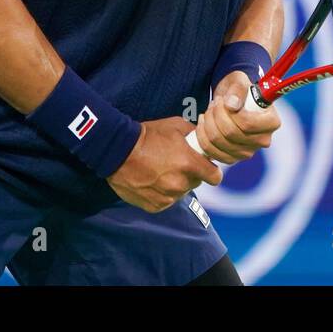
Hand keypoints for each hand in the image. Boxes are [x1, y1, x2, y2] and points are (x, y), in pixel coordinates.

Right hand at [107, 116, 221, 212]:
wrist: (117, 150)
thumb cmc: (147, 135)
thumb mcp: (174, 125)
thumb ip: (194, 134)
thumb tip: (204, 138)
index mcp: (189, 164)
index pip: (215, 177)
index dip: (212, 171)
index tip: (205, 167)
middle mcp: (181, 183)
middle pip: (196, 183)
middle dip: (190, 174)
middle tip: (176, 163)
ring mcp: (167, 197)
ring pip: (180, 192)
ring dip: (175, 184)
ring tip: (160, 170)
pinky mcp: (155, 206)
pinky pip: (166, 200)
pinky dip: (162, 193)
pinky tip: (151, 180)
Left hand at [192, 71, 280, 164]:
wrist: (231, 100)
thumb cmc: (238, 89)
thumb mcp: (239, 81)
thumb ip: (238, 90)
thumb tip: (231, 105)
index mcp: (271, 122)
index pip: (247, 124)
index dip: (229, 113)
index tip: (222, 100)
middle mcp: (263, 140)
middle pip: (231, 134)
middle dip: (216, 115)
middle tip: (214, 103)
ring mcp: (248, 151)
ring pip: (218, 142)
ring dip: (208, 123)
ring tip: (209, 111)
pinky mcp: (233, 158)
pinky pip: (212, 152)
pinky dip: (202, 136)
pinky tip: (203, 123)